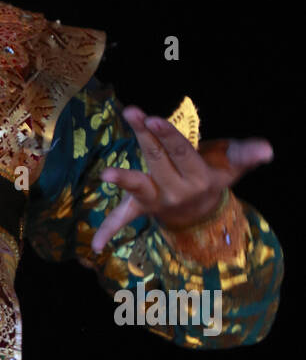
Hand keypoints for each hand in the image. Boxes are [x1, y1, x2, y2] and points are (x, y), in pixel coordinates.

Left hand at [90, 106, 273, 254]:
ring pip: (138, 187)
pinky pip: (123, 220)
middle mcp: (175, 190)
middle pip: (158, 159)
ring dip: (123, 179)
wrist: (200, 212)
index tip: (153, 119)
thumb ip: (246, 155)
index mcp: (197, 177)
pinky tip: (94, 245)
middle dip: (145, 137)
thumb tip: (266, 149)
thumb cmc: (212, 177)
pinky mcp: (138, 208)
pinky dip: (109, 231)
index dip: (168, 136)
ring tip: (106, 173)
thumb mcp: (231, 167)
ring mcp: (155, 201)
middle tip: (133, 114)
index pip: (181, 152)